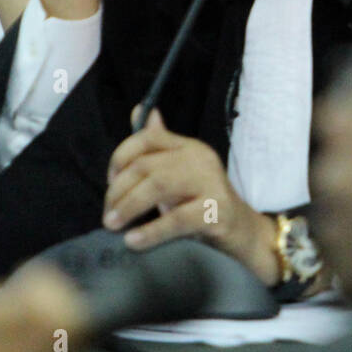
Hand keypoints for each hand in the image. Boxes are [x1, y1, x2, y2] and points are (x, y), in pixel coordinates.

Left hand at [103, 108, 280, 284]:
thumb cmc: (204, 204)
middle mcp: (200, 158)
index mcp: (188, 147)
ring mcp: (211, 183)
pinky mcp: (217, 211)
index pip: (146, 138)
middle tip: (107, 215)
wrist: (244, 233)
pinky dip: (150, 232)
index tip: (109, 183)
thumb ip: (157, 148)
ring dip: (129, 207)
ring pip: (158, 186)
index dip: (120, 158)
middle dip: (119, 190)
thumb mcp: (179, 174)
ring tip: (114, 225)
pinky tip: (133, 241)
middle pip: (147, 165)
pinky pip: (176, 219)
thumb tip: (139, 111)